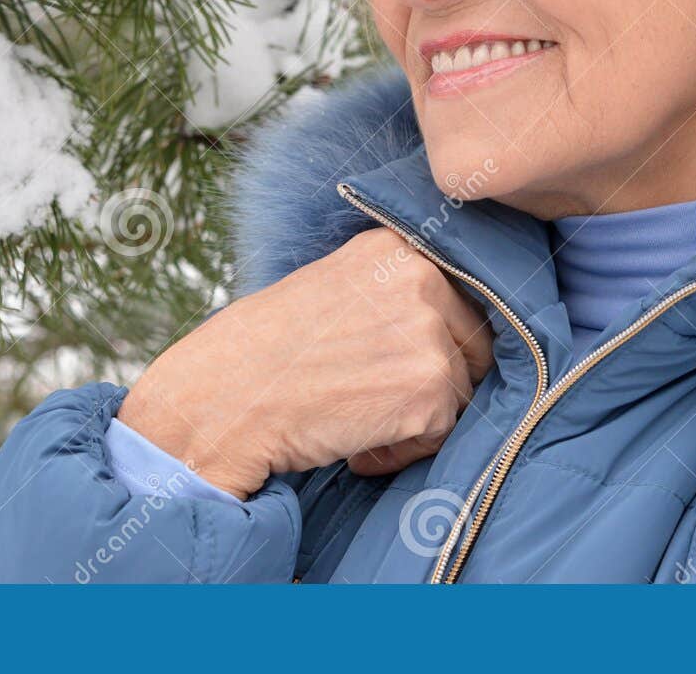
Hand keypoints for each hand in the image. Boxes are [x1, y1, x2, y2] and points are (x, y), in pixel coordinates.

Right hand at [115, 226, 494, 499]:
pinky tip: (356, 444)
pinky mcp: (430, 388)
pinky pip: (442, 432)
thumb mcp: (331, 288)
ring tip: (353, 415)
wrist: (223, 400)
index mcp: (395, 246)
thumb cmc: (263, 352)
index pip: (460, 292)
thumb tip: (450, 319)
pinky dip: (403, 450)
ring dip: (416, 417)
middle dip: (433, 378)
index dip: (437, 336)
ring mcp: (429, 332)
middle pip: (472, 341)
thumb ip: (390, 290)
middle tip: (369, 393)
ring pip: (460, 389)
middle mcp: (420, 277)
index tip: (398, 360)